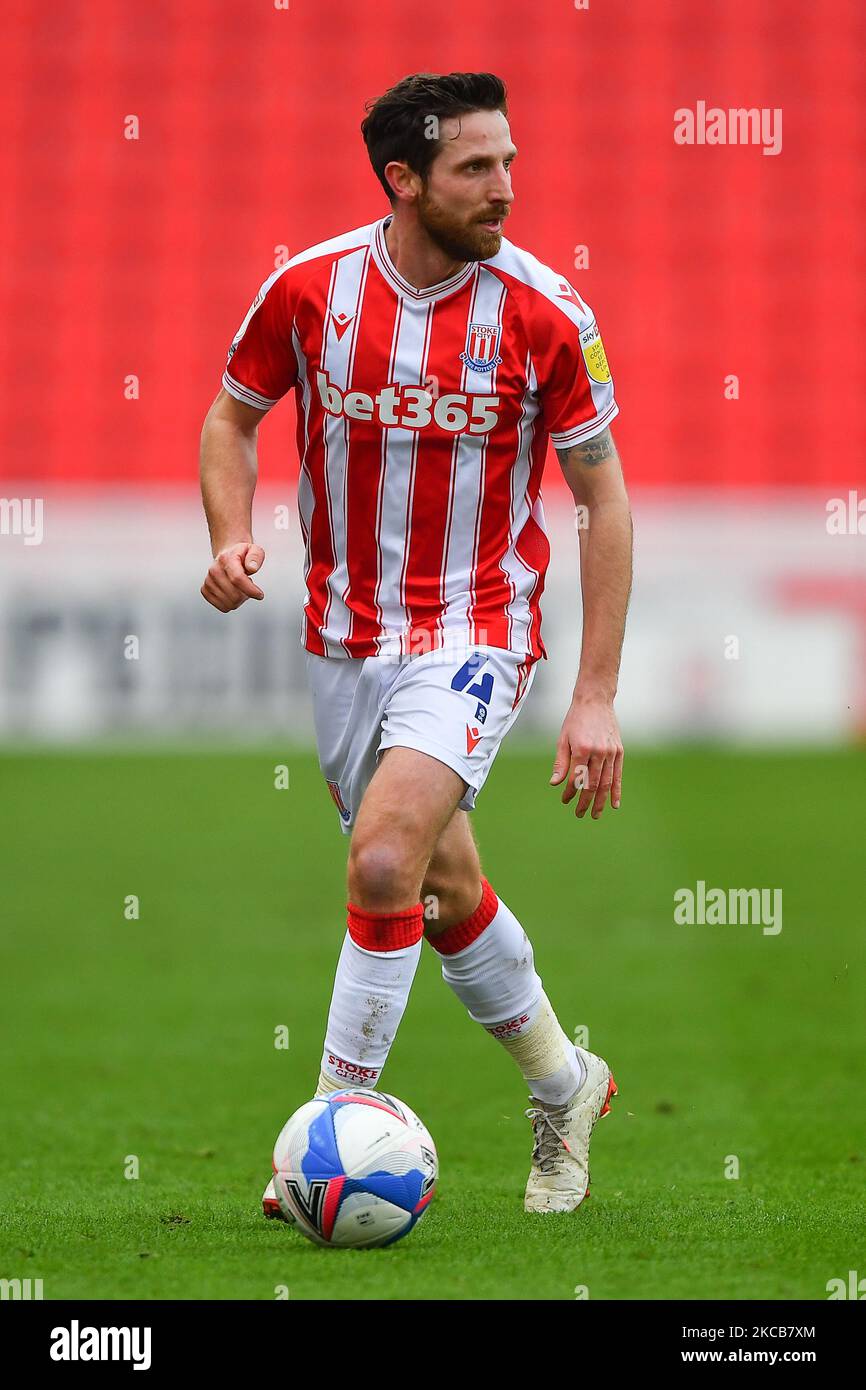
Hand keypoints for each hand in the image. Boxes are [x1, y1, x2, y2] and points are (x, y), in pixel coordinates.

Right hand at [201, 542, 264, 611]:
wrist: (226, 557)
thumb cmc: (241, 555)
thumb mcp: (254, 550)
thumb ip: (256, 556)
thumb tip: (252, 568)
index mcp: (226, 559)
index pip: (237, 579)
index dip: (250, 590)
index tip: (260, 595)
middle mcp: (214, 570)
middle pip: (235, 595)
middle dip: (247, 595)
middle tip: (249, 586)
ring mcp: (208, 581)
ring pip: (230, 604)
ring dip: (240, 600)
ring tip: (240, 588)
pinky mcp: (205, 590)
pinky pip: (223, 607)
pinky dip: (232, 604)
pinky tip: (233, 593)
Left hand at [549, 694, 622, 817]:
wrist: (595, 701)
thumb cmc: (575, 720)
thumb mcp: (563, 739)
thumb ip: (560, 763)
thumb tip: (555, 784)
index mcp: (581, 749)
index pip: (576, 778)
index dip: (570, 792)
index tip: (565, 800)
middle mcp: (598, 752)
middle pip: (592, 784)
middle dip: (585, 802)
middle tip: (579, 814)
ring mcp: (611, 752)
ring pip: (606, 783)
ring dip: (600, 801)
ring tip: (595, 814)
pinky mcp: (619, 751)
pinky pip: (618, 775)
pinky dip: (616, 791)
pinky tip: (614, 804)